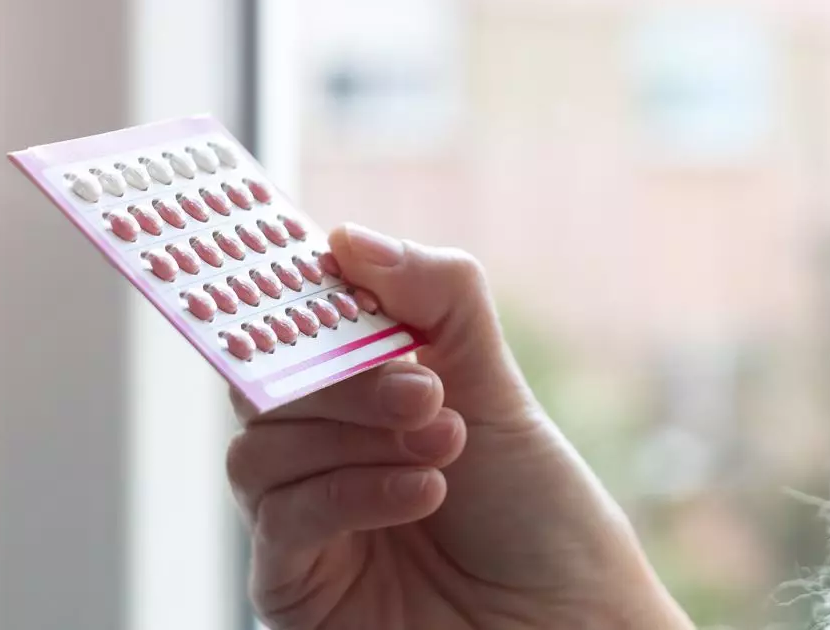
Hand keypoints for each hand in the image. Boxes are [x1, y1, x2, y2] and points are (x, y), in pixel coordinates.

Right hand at [226, 225, 690, 629]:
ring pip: (261, 443)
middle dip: (345, 372)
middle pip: (267, 379)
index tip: (323, 265)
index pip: (292, 324)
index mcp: (358, 391)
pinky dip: (350, 489)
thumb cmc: (538, 513)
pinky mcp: (292, 583)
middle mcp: (321, 449)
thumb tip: (345, 237)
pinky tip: (421, 491)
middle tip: (424, 385)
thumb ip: (435, 294)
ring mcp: (302, 517)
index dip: (292, 290)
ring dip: (356, 432)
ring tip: (441, 442)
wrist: (568, 623)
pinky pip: (280, 515)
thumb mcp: (496, 382)